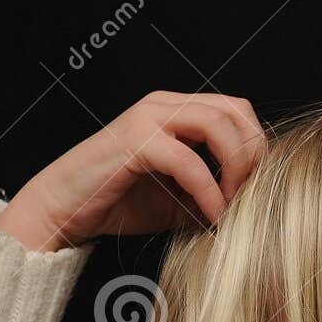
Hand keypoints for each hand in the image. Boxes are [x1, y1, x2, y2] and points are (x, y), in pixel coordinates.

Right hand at [0, 91, 265, 252]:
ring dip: (235, 169)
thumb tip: (258, 205)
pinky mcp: (135, 141)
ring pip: (217, 124)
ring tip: (233, 206)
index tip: (258, 189)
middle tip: (252, 196)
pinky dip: (209, 191)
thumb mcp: (181, 199)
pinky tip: (212, 216)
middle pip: (236, 111)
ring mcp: (149, 118)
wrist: (63, 210)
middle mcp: (165, 105)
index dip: (257, 149)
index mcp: (178, 111)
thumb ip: (215, 191)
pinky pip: (189, 161)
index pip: (238, 112)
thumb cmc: (119, 202)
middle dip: (253, 156)